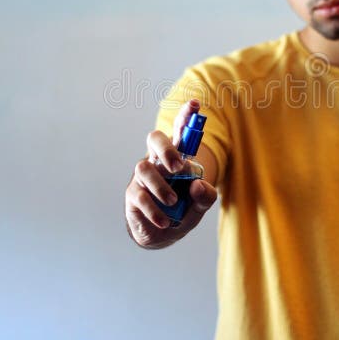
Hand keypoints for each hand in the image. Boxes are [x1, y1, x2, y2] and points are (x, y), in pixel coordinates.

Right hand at [124, 99, 217, 248]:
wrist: (162, 235)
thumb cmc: (182, 210)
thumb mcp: (200, 205)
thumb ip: (205, 196)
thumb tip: (197, 185)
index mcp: (176, 157)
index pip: (180, 131)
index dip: (186, 116)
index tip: (196, 104)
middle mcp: (157, 162)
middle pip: (155, 138)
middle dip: (167, 149)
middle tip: (178, 168)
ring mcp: (142, 177)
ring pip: (144, 167)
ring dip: (161, 186)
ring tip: (173, 203)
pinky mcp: (133, 195)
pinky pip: (140, 196)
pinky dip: (155, 210)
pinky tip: (165, 221)